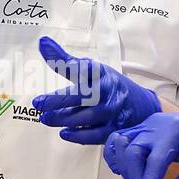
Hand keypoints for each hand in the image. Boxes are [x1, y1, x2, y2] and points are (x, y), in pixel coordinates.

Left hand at [32, 36, 161, 144]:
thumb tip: (42, 42)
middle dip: (58, 100)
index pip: (84, 68)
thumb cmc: (108, 85)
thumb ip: (63, 60)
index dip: (70, 65)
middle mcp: (107, 91)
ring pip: (85, 117)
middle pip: (82, 95)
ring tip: (45, 118)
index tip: (57, 63)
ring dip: (62, 119)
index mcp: (100, 73)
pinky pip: (93, 135)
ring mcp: (111, 111)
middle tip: (38, 103)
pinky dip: (77, 135)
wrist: (140, 106)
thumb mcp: (90, 69)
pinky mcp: (113, 130)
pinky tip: (64, 133)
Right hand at [103, 110, 178, 178]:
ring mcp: (147, 125)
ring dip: (123, 166)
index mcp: (176, 131)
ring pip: (120, 142)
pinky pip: (120, 138)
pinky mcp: (143, 128)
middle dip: (134, 177)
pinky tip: (123, 170)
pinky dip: (116, 154)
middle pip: (132, 151)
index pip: (155, 160)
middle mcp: (156, 125)